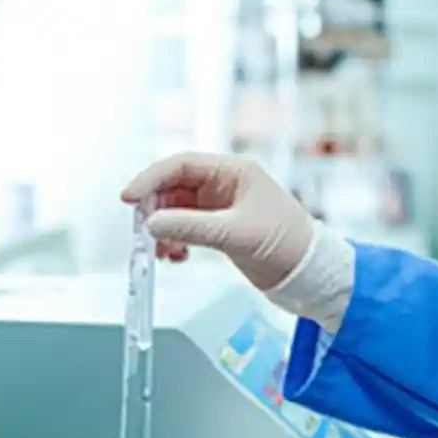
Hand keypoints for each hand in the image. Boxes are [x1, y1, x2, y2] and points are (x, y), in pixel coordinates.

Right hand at [121, 153, 315, 290]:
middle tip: (142, 232)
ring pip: (177, 210)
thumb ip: (190, 227)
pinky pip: (186, 227)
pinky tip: (175, 256)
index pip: (181, 165)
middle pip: (174, 186)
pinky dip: (176, 240)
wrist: (308, 272)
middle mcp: (225, 184)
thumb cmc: (285, 243)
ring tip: (162, 251)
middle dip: (155, 209)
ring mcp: (221, 206)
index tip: (129, 198)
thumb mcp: (234, 234)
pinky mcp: (220, 227)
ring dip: (164, 229)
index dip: (151, 179)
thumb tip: (151, 224)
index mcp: (233, 171)